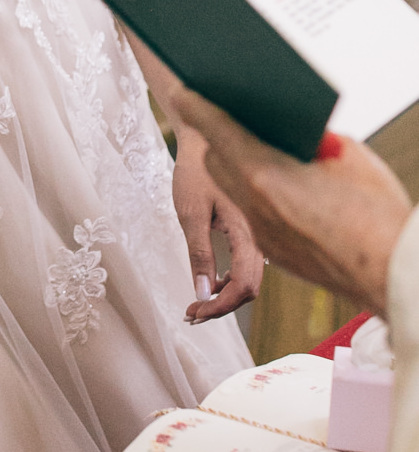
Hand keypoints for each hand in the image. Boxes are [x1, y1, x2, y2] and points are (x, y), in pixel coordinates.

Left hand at [165, 80, 412, 314]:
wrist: (390, 277)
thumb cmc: (376, 218)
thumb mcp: (349, 159)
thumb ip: (315, 140)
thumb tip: (300, 133)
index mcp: (264, 172)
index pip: (217, 128)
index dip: (199, 106)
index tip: (187, 93)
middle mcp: (254, 204)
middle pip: (218, 160)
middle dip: (222, 140)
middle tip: (236, 122)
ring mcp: (263, 232)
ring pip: (235, 191)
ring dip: (241, 170)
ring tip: (264, 154)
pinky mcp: (276, 253)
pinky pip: (256, 216)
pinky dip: (262, 199)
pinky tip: (286, 191)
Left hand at [171, 124, 263, 321]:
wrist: (206, 138)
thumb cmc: (196, 171)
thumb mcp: (191, 213)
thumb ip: (199, 253)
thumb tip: (201, 293)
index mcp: (248, 232)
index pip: (244, 287)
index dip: (220, 307)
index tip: (193, 313)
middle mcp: (260, 237)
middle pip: (249, 288)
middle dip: (221, 307)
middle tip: (190, 314)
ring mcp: (259, 234)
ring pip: (249, 278)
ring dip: (225, 296)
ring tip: (197, 303)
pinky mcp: (252, 230)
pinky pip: (248, 265)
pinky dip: (230, 280)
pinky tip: (212, 281)